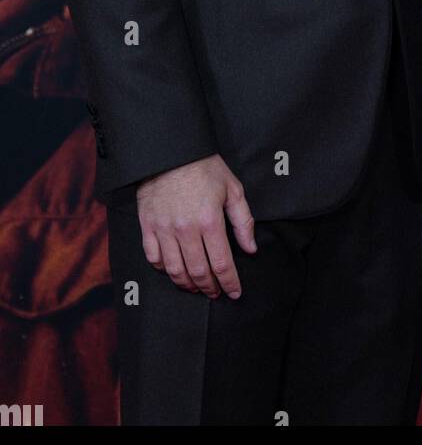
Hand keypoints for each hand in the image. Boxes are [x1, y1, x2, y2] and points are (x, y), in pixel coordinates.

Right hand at [134, 153, 256, 299]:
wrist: (171, 151)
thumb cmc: (204, 168)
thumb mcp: (232, 188)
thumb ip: (243, 221)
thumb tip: (250, 248)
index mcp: (209, 221)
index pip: (222, 263)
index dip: (230, 282)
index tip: (235, 292)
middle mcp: (186, 230)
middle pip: (199, 272)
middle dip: (210, 287)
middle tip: (216, 292)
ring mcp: (164, 229)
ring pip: (175, 270)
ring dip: (187, 284)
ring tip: (196, 287)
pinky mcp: (147, 226)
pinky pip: (153, 258)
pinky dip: (164, 270)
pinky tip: (174, 271)